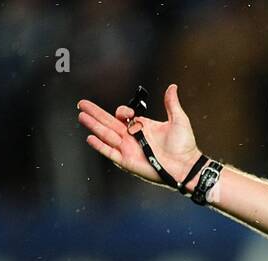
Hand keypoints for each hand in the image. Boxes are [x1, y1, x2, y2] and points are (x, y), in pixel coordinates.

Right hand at [77, 83, 201, 186]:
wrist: (186, 166)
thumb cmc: (184, 146)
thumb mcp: (178, 120)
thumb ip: (172, 104)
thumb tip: (172, 87)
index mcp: (141, 127)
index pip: (122, 117)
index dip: (121, 112)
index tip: (127, 114)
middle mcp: (132, 138)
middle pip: (108, 123)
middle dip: (95, 114)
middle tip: (81, 104)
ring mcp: (128, 149)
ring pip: (106, 136)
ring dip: (94, 126)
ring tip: (81, 116)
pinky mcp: (128, 162)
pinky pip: (110, 153)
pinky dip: (100, 146)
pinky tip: (90, 138)